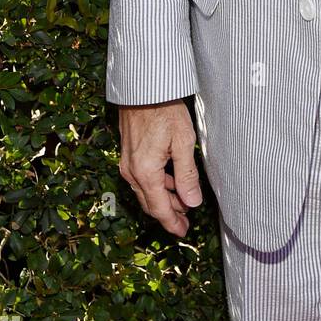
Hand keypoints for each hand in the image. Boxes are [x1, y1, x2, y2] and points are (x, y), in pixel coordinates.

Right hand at [118, 99, 202, 235]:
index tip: (183, 232)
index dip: (172, 222)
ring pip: (145, 191)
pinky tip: (171, 183)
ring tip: (182, 204)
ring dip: (163, 200)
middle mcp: (131, 171)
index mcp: (145, 172)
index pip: (159, 208)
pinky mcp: (128, 154)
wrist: (144, 88)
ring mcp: (127, 163)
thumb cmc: (165, 110)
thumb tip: (192, 202)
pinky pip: (141, 179)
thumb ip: (187, 175)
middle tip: (184, 223)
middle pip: (150, 203)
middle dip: (168, 214)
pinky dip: (157, 186)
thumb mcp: (183, 142)